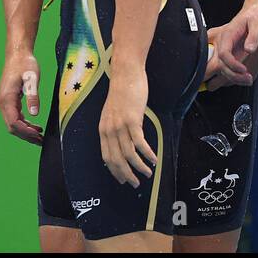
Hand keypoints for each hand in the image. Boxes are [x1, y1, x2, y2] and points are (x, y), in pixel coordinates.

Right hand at [0, 50, 42, 143]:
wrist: (17, 54)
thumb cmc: (25, 64)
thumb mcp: (32, 79)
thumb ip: (33, 96)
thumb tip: (34, 114)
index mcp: (6, 99)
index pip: (14, 123)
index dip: (26, 132)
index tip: (38, 136)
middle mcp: (2, 102)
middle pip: (12, 127)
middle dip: (25, 136)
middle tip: (41, 141)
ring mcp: (4, 102)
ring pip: (13, 123)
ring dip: (25, 131)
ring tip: (39, 136)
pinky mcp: (9, 100)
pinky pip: (14, 117)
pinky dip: (24, 123)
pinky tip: (34, 126)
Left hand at [98, 64, 155, 186]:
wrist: (125, 73)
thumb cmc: (122, 91)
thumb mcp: (112, 112)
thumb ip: (114, 127)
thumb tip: (120, 141)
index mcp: (103, 129)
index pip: (106, 157)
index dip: (115, 171)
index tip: (123, 179)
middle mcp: (109, 130)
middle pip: (117, 160)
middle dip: (126, 174)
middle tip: (135, 183)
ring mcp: (120, 126)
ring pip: (129, 154)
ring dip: (139, 167)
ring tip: (148, 173)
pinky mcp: (132, 120)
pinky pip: (140, 143)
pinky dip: (147, 154)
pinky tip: (154, 159)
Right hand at [214, 2, 257, 84]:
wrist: (253, 14)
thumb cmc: (255, 18)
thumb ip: (254, 37)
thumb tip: (249, 49)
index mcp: (226, 35)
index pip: (222, 53)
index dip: (232, 65)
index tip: (245, 70)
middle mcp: (219, 43)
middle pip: (215, 65)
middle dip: (230, 76)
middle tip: (247, 78)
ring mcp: (219, 50)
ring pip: (218, 70)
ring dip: (232, 79)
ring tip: (248, 79)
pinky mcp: (224, 56)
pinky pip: (223, 70)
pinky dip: (233, 77)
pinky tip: (245, 78)